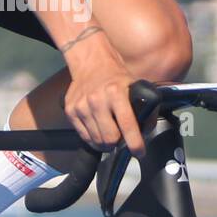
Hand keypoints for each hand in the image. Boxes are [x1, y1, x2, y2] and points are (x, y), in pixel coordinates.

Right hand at [62, 31, 145, 156]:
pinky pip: (84, 136)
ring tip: (109, 134)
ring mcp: (82, 106)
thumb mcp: (134, 86)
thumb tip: (145, 132)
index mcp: (116, 93)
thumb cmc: (115, 77)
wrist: (91, 64)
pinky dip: (93, 138)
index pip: (127, 125)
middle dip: (118, 144)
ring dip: (105, 143)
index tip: (139, 152)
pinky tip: (98, 130)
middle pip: (109, 139)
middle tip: (121, 140)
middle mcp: (97, 100)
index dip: (135, 143)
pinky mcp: (71, 111)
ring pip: (96, 140)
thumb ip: (143, 108)